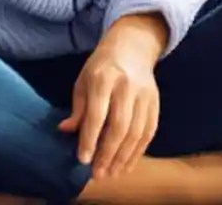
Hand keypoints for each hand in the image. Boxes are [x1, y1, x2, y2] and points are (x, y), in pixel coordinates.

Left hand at [58, 13, 167, 178]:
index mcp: (104, 78)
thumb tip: (65, 131)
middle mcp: (127, 86)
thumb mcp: (83, 81)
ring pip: (136, 131)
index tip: (83, 159)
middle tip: (98, 173)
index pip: (97, 114)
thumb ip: (78, 108)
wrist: (132, 47)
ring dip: (124, 157)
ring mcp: (144, 94)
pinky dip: (139, 150)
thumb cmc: (101, 67)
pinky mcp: (155, 102)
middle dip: (108, 153)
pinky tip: (127, 164)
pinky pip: (149, 131)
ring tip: (111, 173)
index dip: (90, 138)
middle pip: (119, 125)